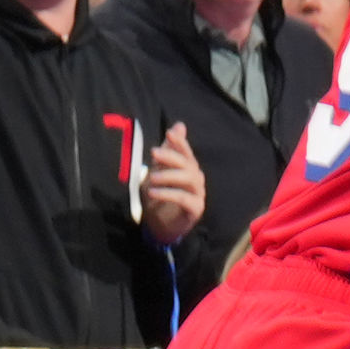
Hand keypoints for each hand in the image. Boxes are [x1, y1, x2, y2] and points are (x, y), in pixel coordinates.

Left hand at [137, 123, 205, 244]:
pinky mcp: (195, 209)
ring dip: (170, 176)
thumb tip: (179, 125)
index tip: (169, 133)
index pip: (187, 151)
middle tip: (154, 153)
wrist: (160, 223)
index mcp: (188, 167)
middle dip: (172, 157)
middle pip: (189, 164)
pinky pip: (185, 199)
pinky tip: (153, 192)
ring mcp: (198, 194)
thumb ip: (168, 149)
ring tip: (151, 178)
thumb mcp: (160, 169)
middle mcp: (196, 179)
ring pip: (190, 179)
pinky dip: (169, 194)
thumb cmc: (161, 193)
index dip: (180, 142)